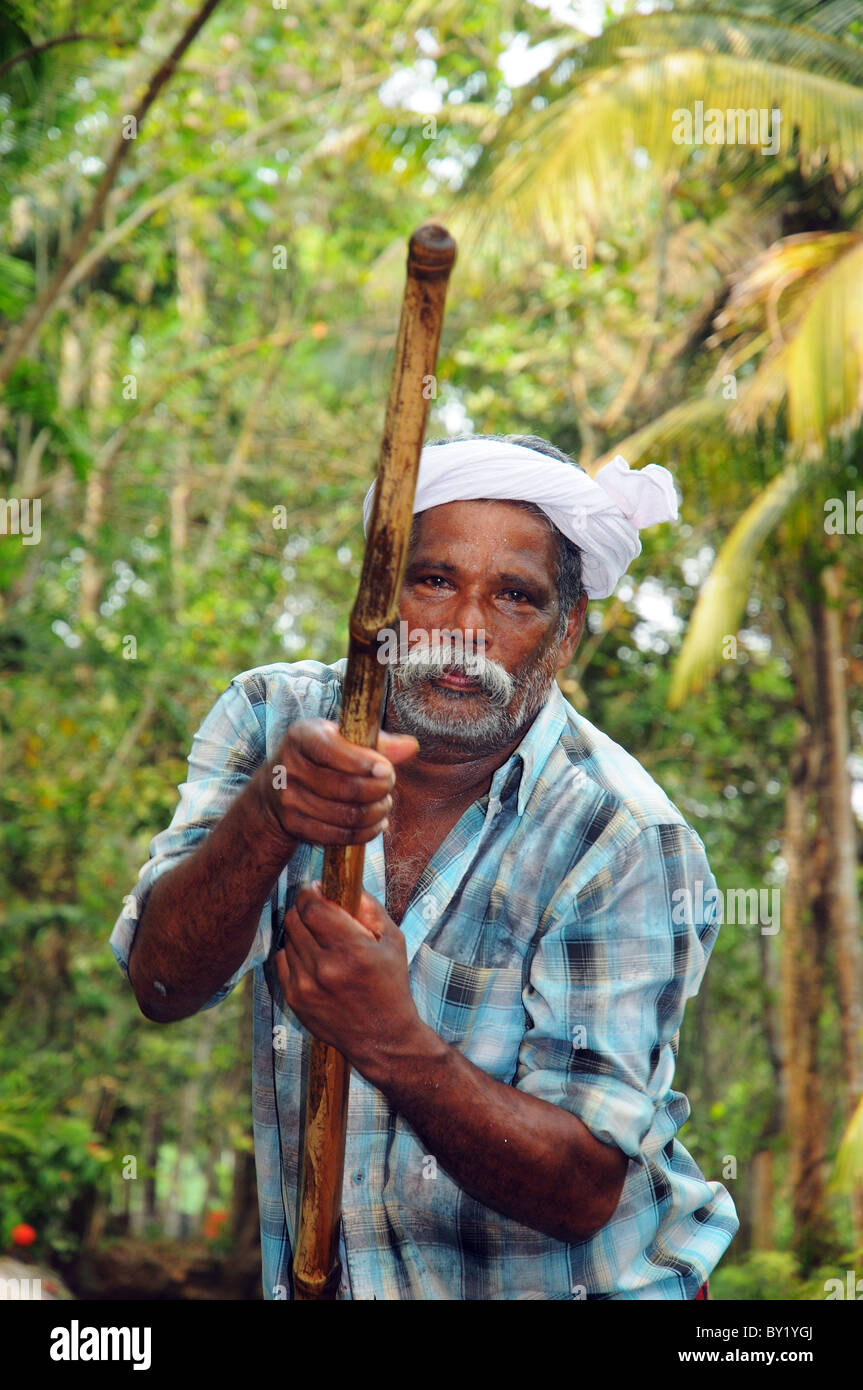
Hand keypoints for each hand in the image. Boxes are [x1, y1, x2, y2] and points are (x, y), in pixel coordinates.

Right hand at [261, 719, 417, 849]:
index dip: (363, 763)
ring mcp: (289, 800)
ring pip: (345, 815)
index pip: (331, 750)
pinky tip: (377, 822)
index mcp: (301, 737)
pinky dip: (366, 832)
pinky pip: (338, 836)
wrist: (276, 786)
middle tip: (389, 785)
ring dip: (375, 812)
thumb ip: (378, 742)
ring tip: (385, 803)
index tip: (386, 769)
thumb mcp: (342, 738)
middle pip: (343, 787)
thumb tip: (411, 747)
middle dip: (377, 789)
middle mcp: (290, 768)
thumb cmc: (321, 756)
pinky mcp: (295, 826)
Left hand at [274, 881, 423, 1078]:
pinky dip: (294, 953)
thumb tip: (343, 884)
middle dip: (304, 908)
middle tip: (317, 910)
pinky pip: (281, 959)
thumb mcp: (393, 941)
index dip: (311, 892)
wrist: (382, 1036)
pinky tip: (313, 958)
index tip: (317, 888)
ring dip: (301, 932)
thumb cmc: (390, 985)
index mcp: (352, 950)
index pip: (312, 907)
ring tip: (321, 939)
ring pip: (287, 938)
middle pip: (294, 919)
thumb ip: (369, 907)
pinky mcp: (294, 999)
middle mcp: (324, 967)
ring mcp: (305, 985)